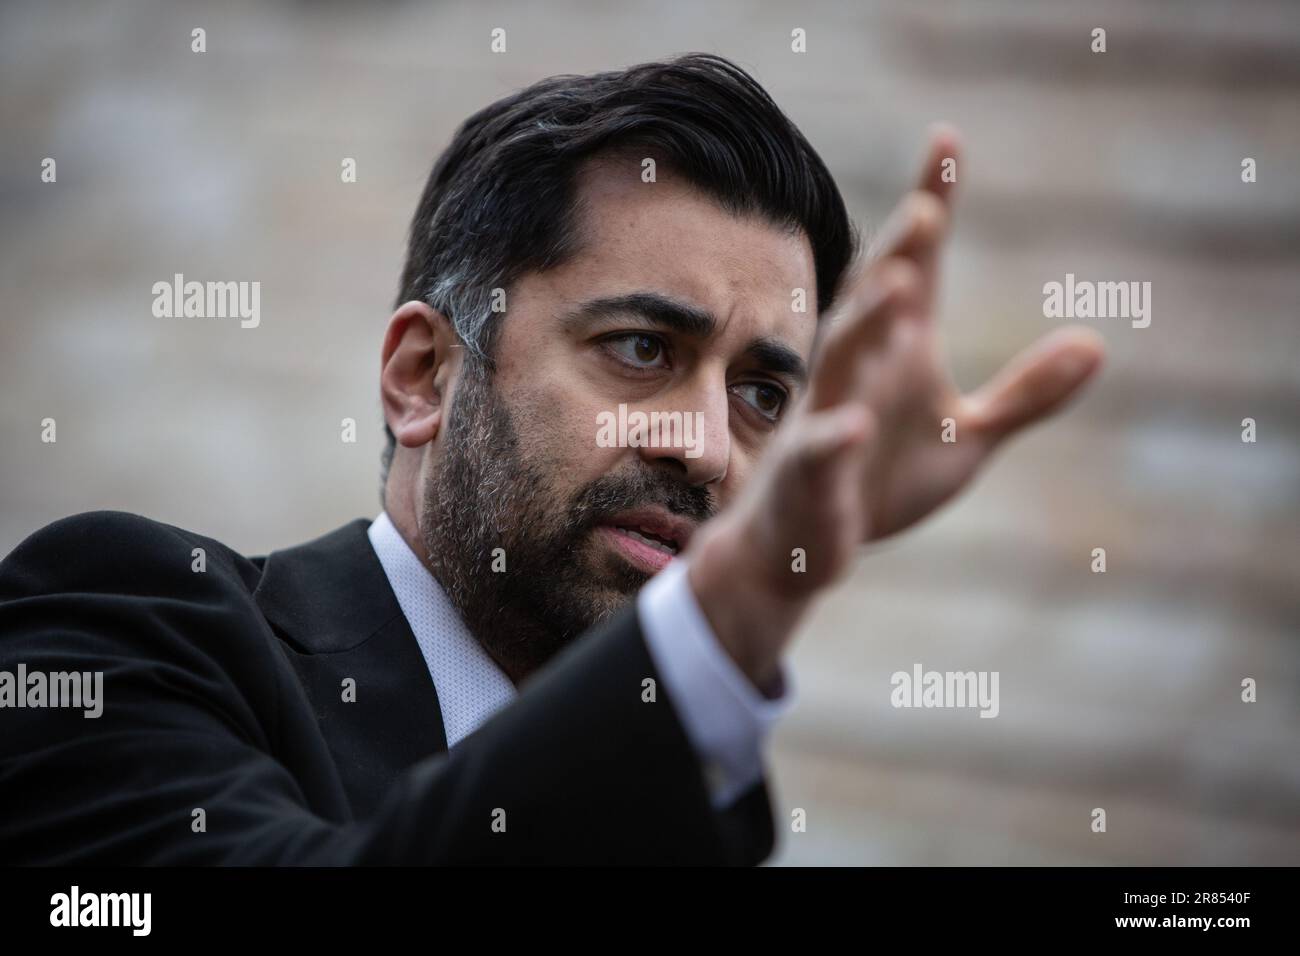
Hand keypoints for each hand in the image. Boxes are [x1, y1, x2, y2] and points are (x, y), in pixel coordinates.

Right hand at [689, 125, 1104, 686]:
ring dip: (865, 319)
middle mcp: (859, 368)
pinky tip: (859, 423)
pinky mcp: (810, 472)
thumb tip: (1098, 342)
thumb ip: (1026, 393)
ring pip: (839, 357)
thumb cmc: (879, 477)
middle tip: (929, 211)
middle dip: (898, 254)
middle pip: (874, 298)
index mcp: (898, 348)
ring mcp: (828, 415)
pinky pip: (820, 448)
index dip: (931, 203)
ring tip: (900, 283)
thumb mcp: (968, 437)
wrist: (803, 543)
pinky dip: (836, 435)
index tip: (947, 140)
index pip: (917, 265)